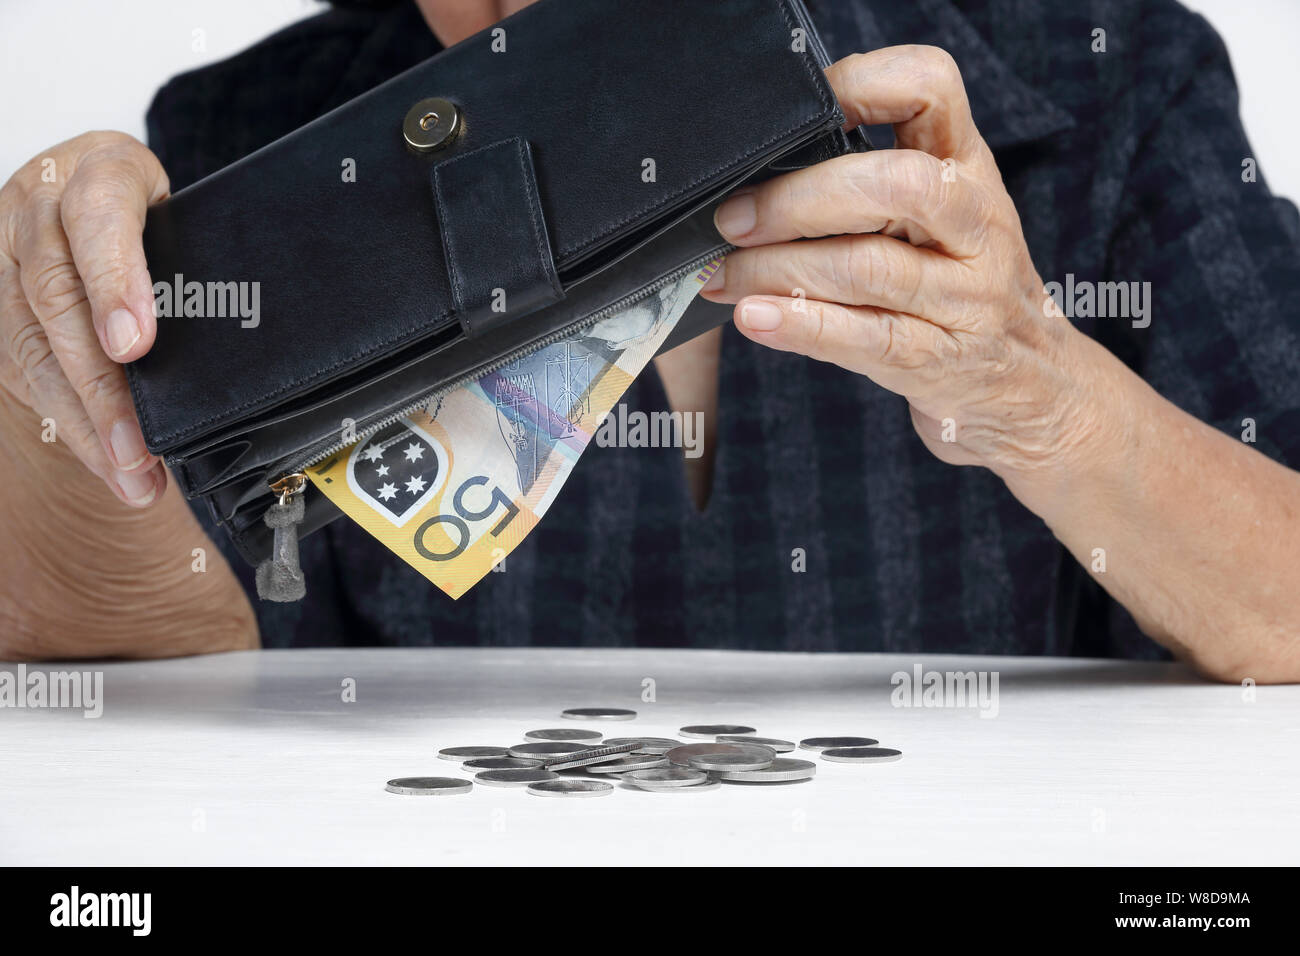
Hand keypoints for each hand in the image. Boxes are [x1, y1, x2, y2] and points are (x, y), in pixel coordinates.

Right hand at [0, 131, 168, 506]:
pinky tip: (109, 464)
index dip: (114, 282)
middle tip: (138, 443)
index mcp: (98, 170)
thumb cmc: (156, 214)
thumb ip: (195, 259)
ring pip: (32, 343)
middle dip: (98, 381)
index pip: (99, 216)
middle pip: (55, 295)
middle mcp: (39, 206)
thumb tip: (249, 344)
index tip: (134, 345)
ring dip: (85, 420)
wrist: (87, 200)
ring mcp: (7, 255)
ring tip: (130, 470)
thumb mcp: (181, 214)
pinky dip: (73, 426)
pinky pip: (25, 371)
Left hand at [702, 46, 1106, 490]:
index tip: (789, 122)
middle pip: (893, 185)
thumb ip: (874, 188)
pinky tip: (753, 318)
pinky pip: (868, 338)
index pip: (931, 88)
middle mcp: (976, 225)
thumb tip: (755, 181)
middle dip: (797, 200)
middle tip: (733, 221)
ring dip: (777, 269)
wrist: (1034, 393)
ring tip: (721, 278)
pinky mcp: (942, 362)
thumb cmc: (962, 294)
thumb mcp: (942, 223)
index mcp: (968, 170)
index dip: (859, 85)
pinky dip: (802, 326)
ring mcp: (967, 299)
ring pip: (867, 268)